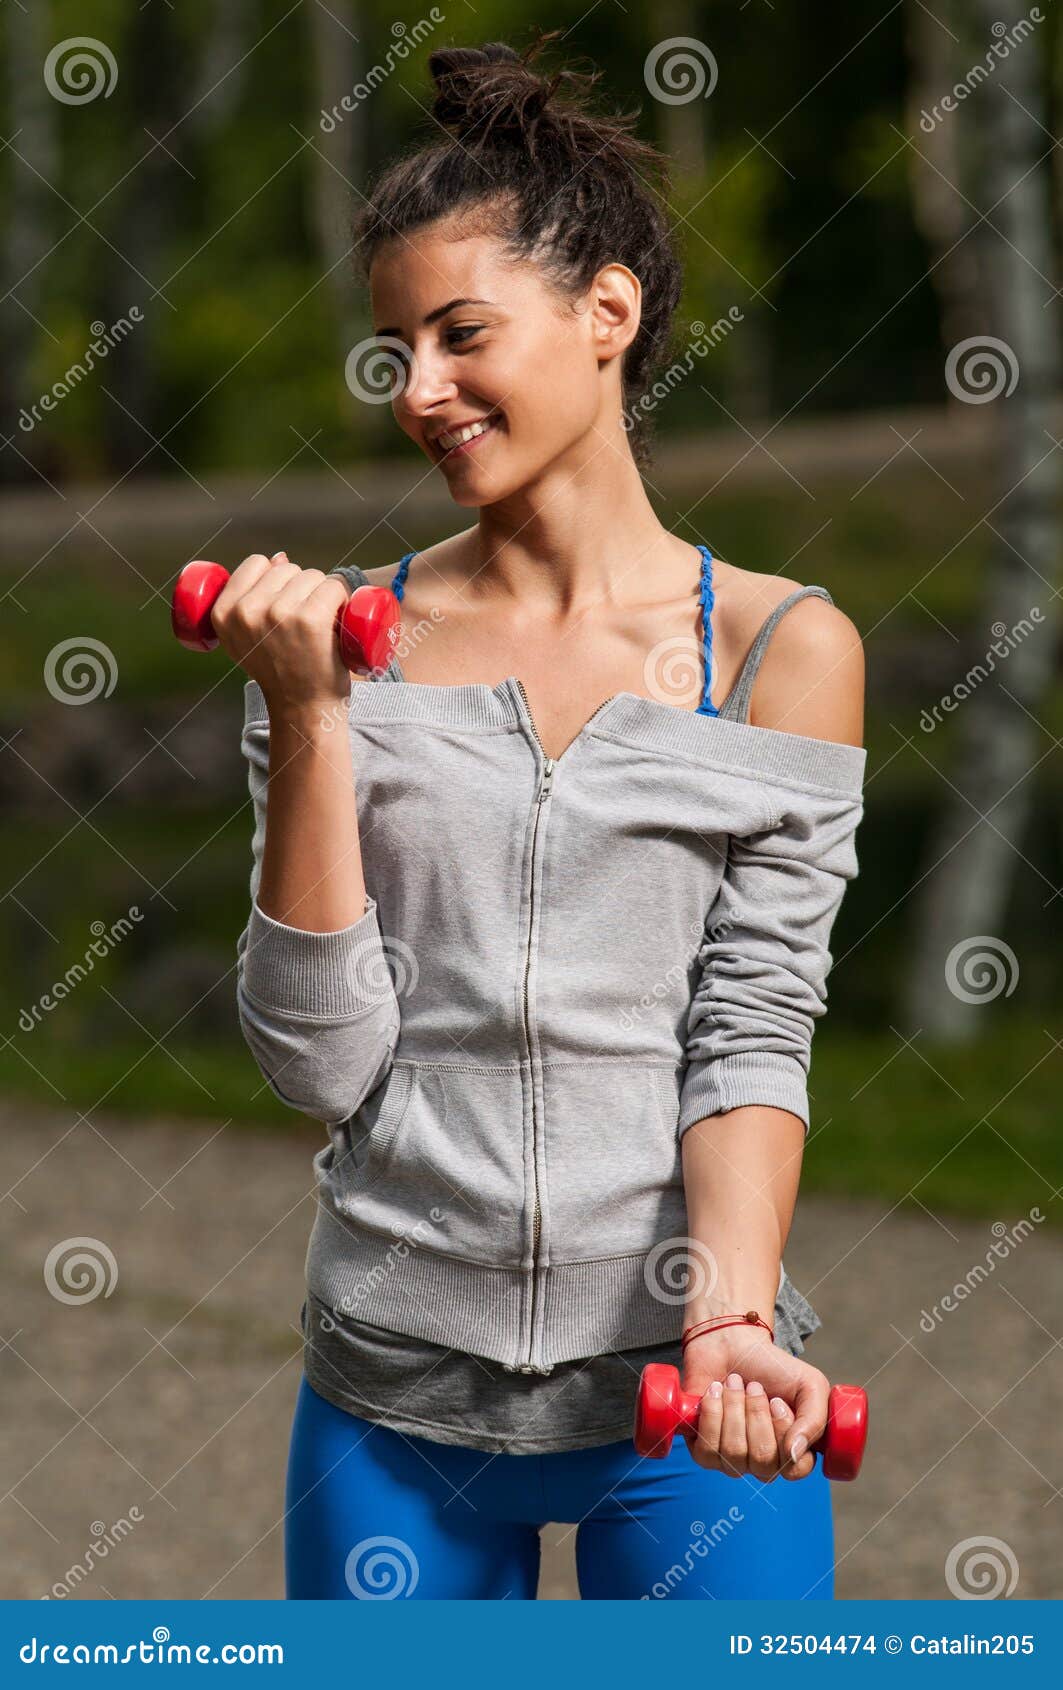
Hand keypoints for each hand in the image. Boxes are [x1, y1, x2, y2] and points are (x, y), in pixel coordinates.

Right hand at [210, 551, 357, 714]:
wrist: (303, 707)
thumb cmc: (279, 671)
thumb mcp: (246, 639)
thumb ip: (250, 599)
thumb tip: (279, 557)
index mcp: (224, 613)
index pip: (256, 564)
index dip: (275, 578)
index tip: (284, 603)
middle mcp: (248, 611)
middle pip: (287, 569)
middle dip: (301, 588)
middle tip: (304, 622)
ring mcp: (279, 613)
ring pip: (312, 576)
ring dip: (323, 594)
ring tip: (320, 625)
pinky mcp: (311, 619)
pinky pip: (334, 587)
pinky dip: (342, 599)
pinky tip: (338, 621)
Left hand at [681, 1328, 828, 1482]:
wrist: (732, 1345)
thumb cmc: (773, 1368)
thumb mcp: (809, 1385)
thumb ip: (815, 1421)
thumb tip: (795, 1454)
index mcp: (794, 1450)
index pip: (794, 1470)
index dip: (783, 1434)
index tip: (776, 1402)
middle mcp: (764, 1462)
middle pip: (762, 1461)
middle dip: (755, 1413)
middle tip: (754, 1386)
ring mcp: (734, 1460)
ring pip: (734, 1454)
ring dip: (733, 1408)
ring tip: (734, 1383)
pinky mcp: (705, 1451)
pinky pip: (707, 1450)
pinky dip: (712, 1413)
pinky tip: (715, 1392)